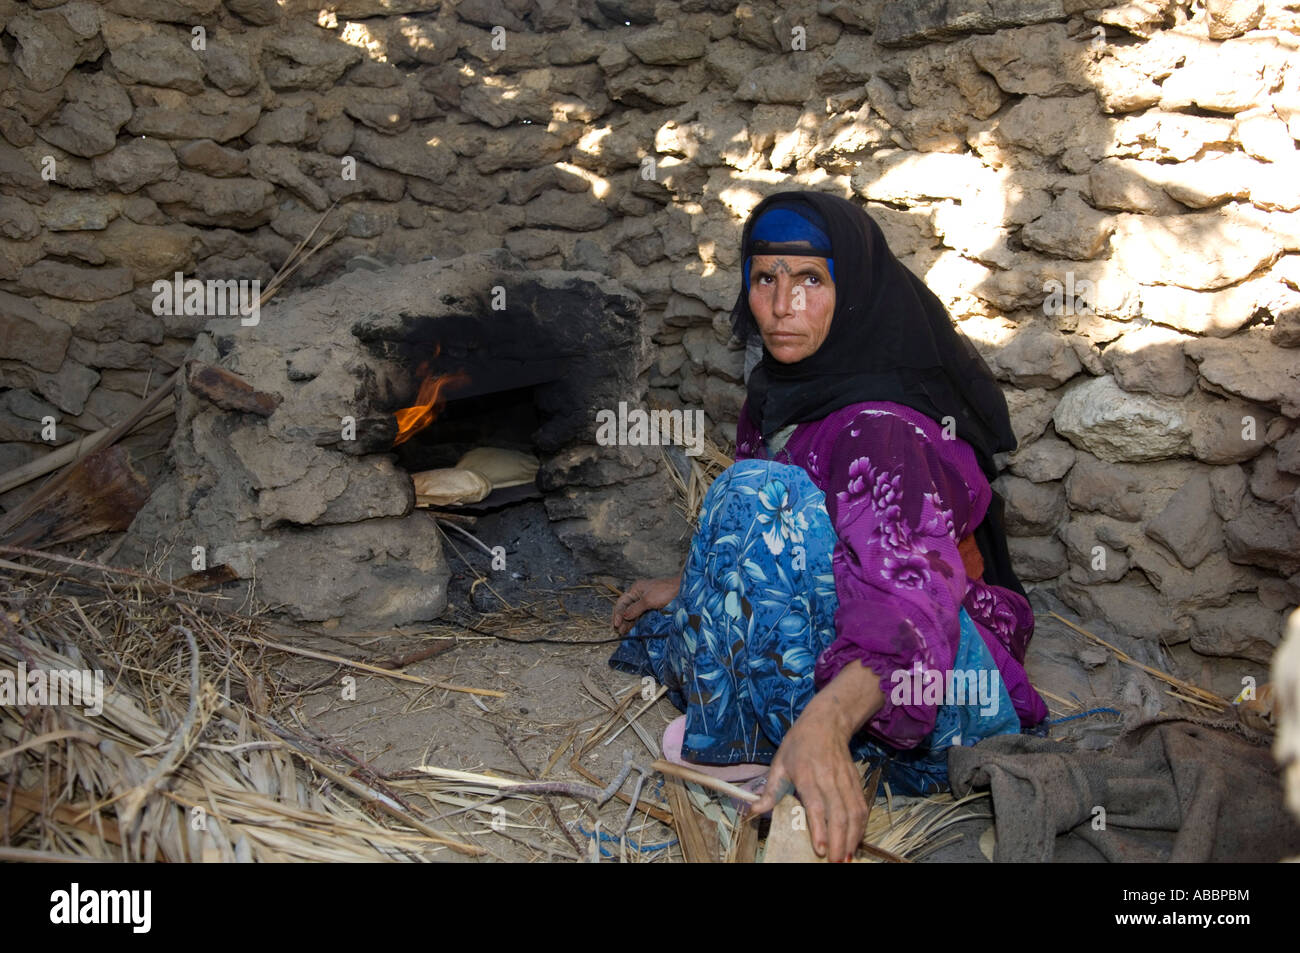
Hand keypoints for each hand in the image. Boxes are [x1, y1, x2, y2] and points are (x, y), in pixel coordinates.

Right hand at [611, 575, 680, 634]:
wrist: (682, 591)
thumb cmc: (665, 591)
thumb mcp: (648, 600)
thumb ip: (635, 609)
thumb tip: (624, 616)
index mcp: (636, 589)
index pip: (622, 602)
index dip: (618, 613)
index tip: (617, 624)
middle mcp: (639, 595)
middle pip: (626, 608)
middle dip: (621, 619)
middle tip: (618, 630)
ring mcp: (645, 602)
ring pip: (633, 613)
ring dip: (628, 622)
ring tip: (623, 633)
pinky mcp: (652, 608)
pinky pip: (640, 616)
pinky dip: (636, 622)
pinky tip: (632, 629)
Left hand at [747, 661, 884, 862]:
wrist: (827, 722)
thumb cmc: (798, 744)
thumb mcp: (779, 763)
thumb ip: (770, 790)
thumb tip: (755, 812)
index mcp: (807, 775)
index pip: (817, 806)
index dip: (820, 829)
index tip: (821, 850)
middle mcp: (829, 779)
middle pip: (839, 814)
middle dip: (840, 841)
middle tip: (836, 862)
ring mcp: (846, 781)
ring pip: (854, 813)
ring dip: (853, 838)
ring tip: (848, 858)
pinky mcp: (856, 782)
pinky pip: (862, 807)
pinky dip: (861, 827)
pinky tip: (856, 841)